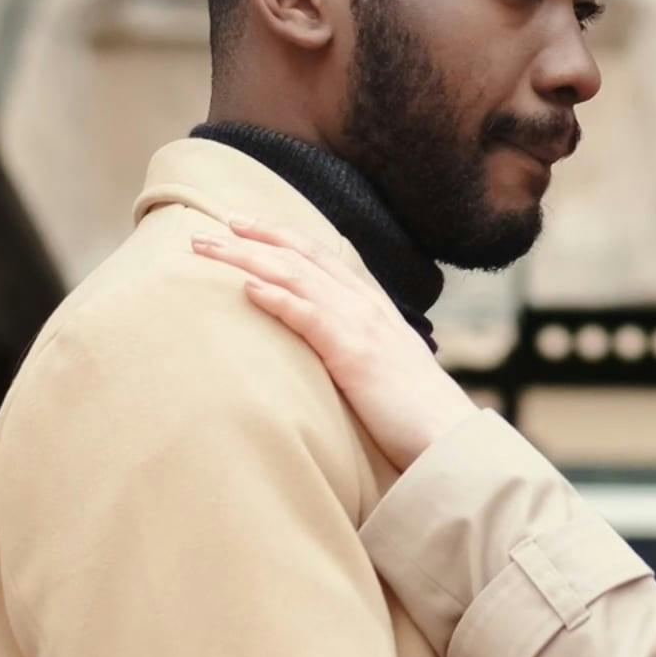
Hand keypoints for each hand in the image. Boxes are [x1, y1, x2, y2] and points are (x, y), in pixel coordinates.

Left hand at [189, 222, 479, 467]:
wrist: (446, 433)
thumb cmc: (413, 408)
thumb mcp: (383, 361)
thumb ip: (357, 342)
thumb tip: (328, 341)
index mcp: (370, 303)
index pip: (319, 254)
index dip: (280, 234)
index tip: (244, 224)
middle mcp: (363, 303)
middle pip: (300, 254)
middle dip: (254, 236)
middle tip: (213, 225)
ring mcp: (359, 324)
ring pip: (295, 275)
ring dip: (247, 258)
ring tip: (209, 249)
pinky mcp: (353, 353)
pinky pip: (308, 316)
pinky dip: (277, 298)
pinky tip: (248, 288)